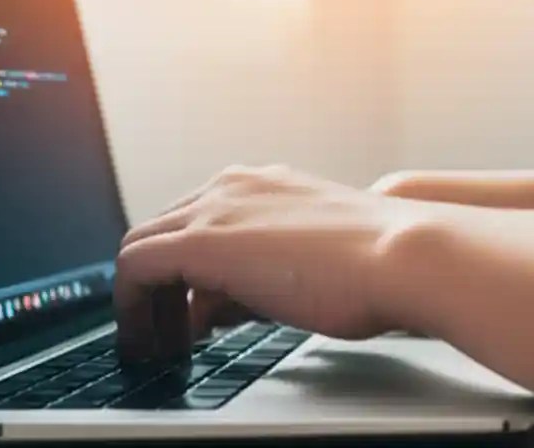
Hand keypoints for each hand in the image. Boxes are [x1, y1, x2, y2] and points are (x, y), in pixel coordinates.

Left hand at [113, 165, 444, 361]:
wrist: (402, 258)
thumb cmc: (380, 267)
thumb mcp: (310, 266)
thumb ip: (261, 277)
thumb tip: (221, 308)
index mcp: (266, 186)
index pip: (199, 220)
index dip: (184, 272)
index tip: (187, 311)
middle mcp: (235, 186)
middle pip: (163, 230)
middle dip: (157, 286)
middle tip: (164, 334)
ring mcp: (216, 208)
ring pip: (141, 246)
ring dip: (141, 299)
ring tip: (154, 346)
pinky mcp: (201, 241)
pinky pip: (135, 267)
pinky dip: (131, 307)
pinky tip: (149, 342)